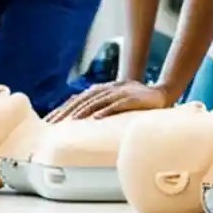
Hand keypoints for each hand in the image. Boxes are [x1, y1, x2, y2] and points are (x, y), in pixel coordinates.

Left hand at [44, 80, 169, 122]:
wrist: (162, 94)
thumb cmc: (137, 101)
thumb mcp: (116, 102)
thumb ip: (100, 106)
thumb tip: (80, 119)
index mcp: (103, 90)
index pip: (79, 98)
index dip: (64, 108)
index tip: (49, 120)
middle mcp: (110, 88)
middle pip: (85, 98)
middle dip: (68, 110)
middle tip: (54, 123)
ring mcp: (122, 92)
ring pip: (99, 100)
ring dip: (85, 110)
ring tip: (72, 121)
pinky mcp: (134, 98)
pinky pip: (118, 104)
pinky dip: (107, 110)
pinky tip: (97, 118)